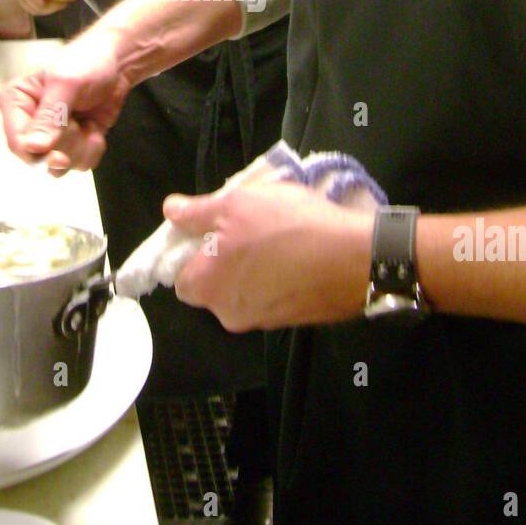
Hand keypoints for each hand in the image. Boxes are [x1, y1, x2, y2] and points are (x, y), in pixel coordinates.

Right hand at [0, 27, 132, 173]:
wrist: (117, 64)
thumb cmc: (87, 62)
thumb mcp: (66, 84)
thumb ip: (49, 117)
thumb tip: (33, 147)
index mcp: (16, 102)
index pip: (16, 141)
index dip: (37, 152)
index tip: (59, 154)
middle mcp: (29, 122)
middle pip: (39, 157)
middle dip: (66, 143)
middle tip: (76, 119)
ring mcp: (50, 136)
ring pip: (60, 166)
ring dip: (81, 145)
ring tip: (85, 120)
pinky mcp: (71, 145)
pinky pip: (80, 164)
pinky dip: (93, 148)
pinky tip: (93, 128)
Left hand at [165, 181, 373, 330]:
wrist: (354, 258)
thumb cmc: (289, 228)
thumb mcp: (236, 204)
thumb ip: (197, 212)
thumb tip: (171, 211)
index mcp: (207, 287)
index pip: (181, 278)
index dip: (191, 253)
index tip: (209, 231)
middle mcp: (230, 313)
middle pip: (214, 285)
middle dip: (225, 259)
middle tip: (247, 227)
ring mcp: (264, 320)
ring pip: (245, 289)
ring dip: (254, 266)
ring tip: (277, 236)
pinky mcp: (293, 318)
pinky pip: (274, 294)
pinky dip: (279, 276)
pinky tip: (297, 252)